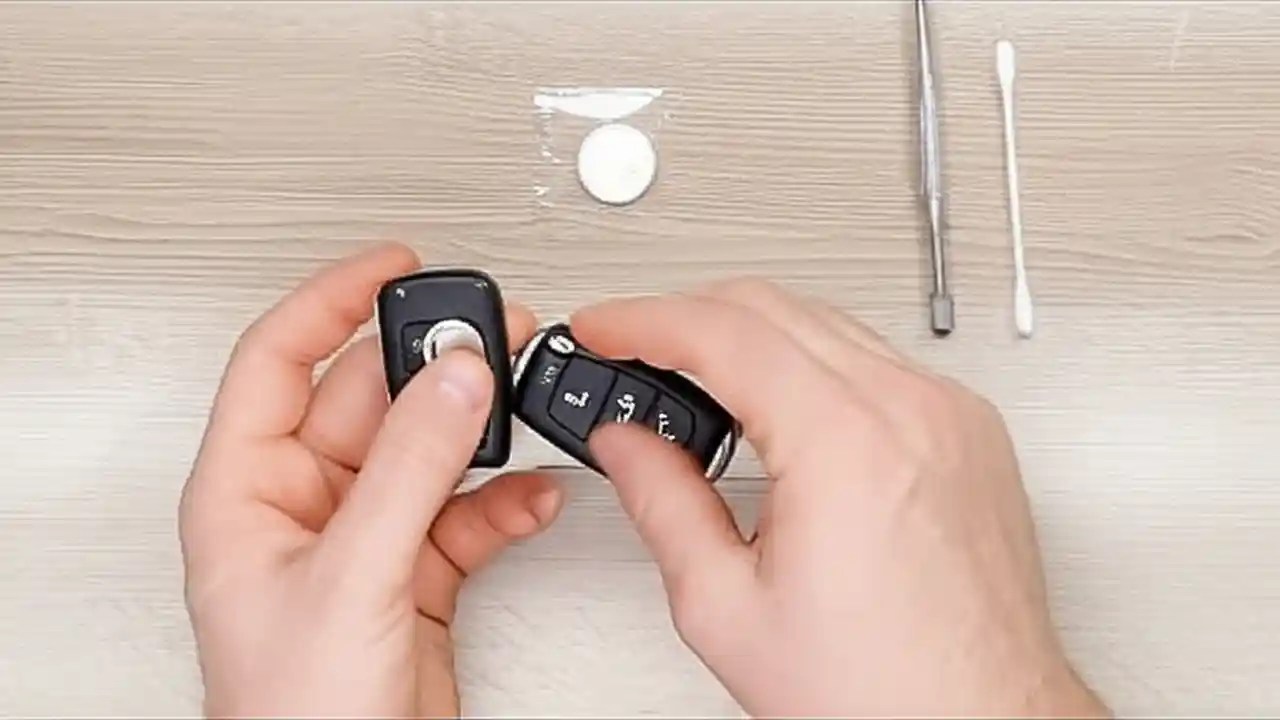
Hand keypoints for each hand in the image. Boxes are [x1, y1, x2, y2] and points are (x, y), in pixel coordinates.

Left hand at [179, 243, 562, 716]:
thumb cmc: (295, 714)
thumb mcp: (352, 574)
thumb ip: (411, 468)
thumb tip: (457, 376)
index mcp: (248, 489)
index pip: (280, 359)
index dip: (333, 299)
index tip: (396, 264)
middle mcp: (305, 503)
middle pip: (372, 396)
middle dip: (436, 366)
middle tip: (495, 337)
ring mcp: (366, 535)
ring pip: (428, 449)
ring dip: (481, 429)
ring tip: (528, 403)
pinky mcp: (417, 570)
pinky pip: (466, 510)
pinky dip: (505, 499)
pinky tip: (534, 497)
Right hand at [573, 280, 1106, 716]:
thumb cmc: (883, 693)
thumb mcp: (728, 608)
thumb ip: (662, 503)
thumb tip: (625, 442)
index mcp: (847, 444)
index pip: (724, 333)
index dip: (644, 320)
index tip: (603, 328)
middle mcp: (911, 410)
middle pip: (775, 307)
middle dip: (689, 316)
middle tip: (635, 352)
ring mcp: (951, 414)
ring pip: (827, 323)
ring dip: (751, 336)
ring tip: (696, 385)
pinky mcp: (970, 431)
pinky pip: (877, 359)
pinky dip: (812, 363)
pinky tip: (778, 406)